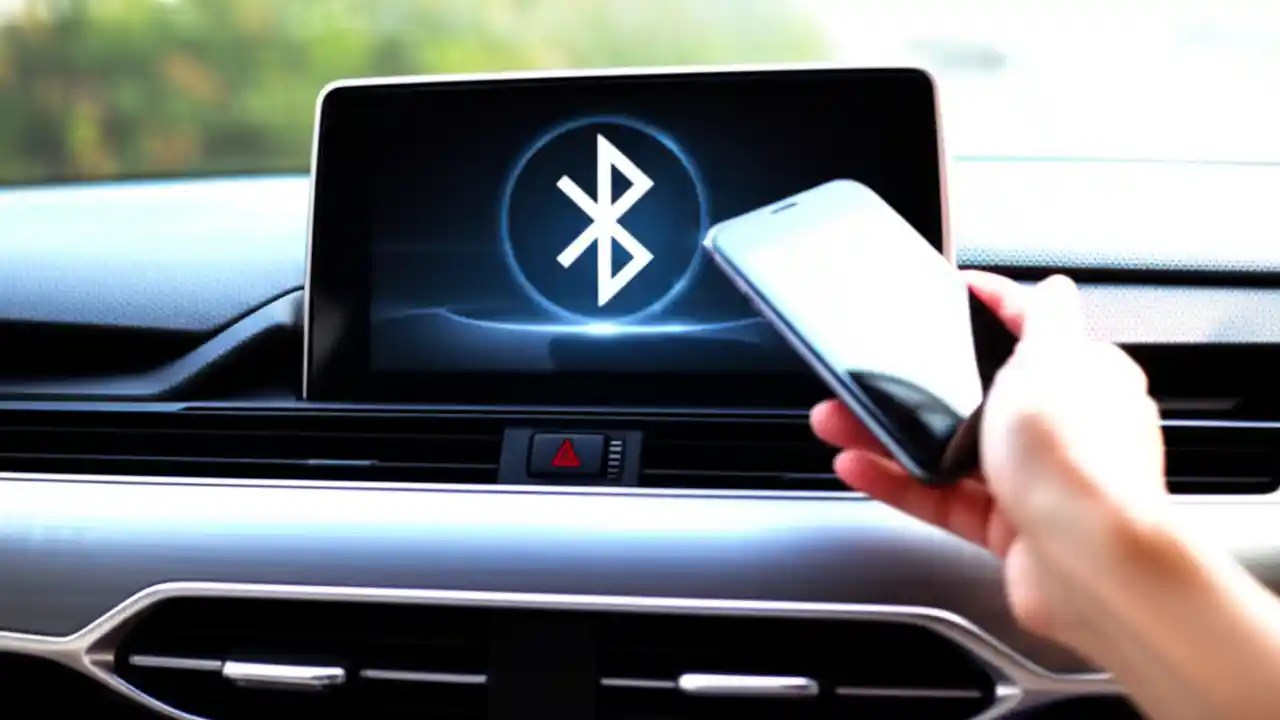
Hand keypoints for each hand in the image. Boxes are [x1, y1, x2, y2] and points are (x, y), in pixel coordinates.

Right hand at [810, 271, 1168, 649]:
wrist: (1091, 564)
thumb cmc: (1080, 461)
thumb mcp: (1053, 361)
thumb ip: (1045, 321)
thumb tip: (1052, 287)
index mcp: (1083, 377)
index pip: (1032, 327)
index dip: (990, 305)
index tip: (952, 292)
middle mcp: (1062, 429)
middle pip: (978, 394)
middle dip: (921, 383)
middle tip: (874, 373)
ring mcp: (1035, 480)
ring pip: (950, 449)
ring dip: (893, 436)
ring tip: (841, 420)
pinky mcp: (1009, 527)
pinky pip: (941, 498)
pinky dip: (899, 483)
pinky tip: (862, 467)